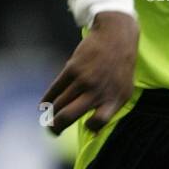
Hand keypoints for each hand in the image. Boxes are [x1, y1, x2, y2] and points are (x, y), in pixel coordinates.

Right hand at [40, 12, 138, 134]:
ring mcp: (84, 80)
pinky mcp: (72, 69)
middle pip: (69, 116)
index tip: (86, 123)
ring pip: (59, 104)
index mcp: (114, 99)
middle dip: (56, 127)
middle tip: (53, 131)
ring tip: (48, 120)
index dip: (90, 126)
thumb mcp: (125, 90)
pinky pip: (55, 89)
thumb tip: (93, 132)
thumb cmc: (120, 67)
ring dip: (50, 115)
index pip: (98, 122)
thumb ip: (111, 109)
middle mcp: (98, 91)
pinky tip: (43, 105)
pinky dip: (46, 99)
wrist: (116, 36)